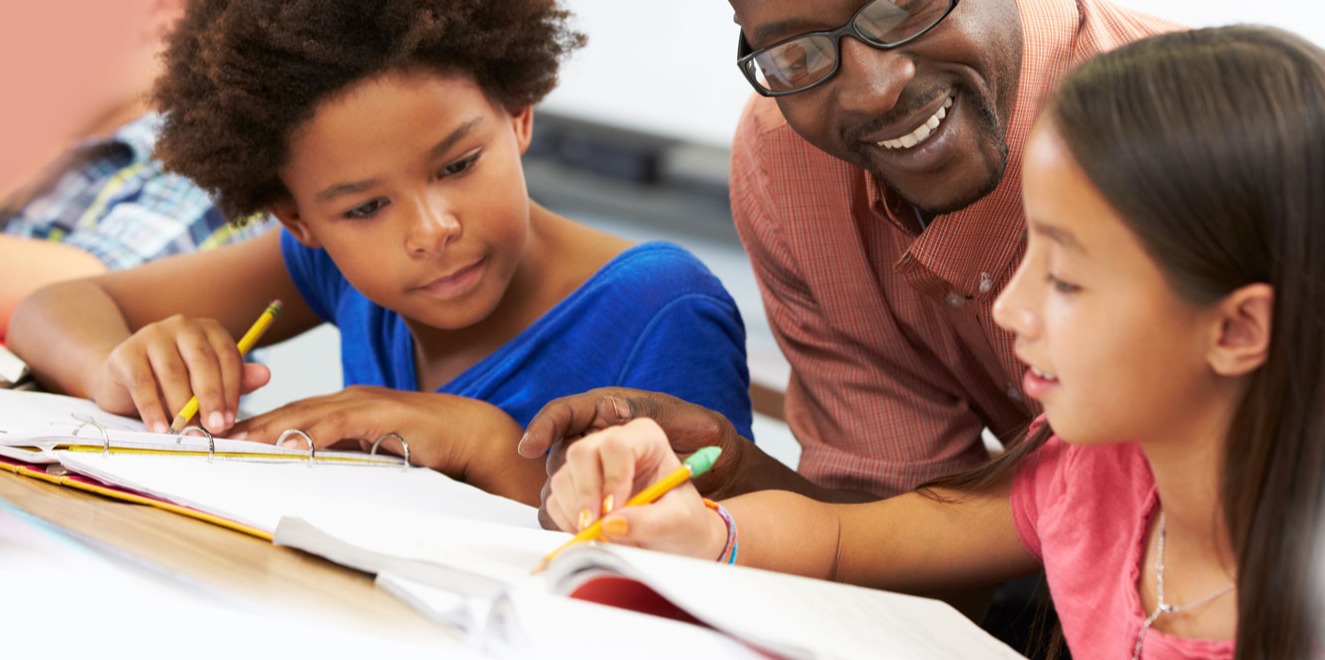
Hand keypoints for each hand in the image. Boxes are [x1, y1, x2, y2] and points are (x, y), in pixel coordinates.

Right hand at [90, 314, 269, 434]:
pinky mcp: (126, 353)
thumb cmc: (175, 382)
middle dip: (211, 399)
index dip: (231, 390)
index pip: (227, 357)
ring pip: (173, 374)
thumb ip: (235, 380)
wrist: (123, 377)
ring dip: (183, 409)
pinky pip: (143, 384)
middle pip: (202, 362)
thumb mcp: (207, 381)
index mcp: (209, 330)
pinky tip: (162, 430)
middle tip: (216, 429)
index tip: (231, 420)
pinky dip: (153, 410)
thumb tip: (265, 376)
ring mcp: (152, 335)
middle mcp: (182, 326)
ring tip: (189, 435)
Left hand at [230, 386, 543, 504]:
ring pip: (307, 412)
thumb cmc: (426, 443)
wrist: (471, 432)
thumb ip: (346, 452)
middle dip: (250, 422)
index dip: (256, 423)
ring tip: (236, 441)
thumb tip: (311, 468)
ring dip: (270, 426)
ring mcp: (366, 402)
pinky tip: (290, 442)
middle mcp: (350, 397)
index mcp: (347, 405)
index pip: (292, 413)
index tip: (223, 438)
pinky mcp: (383, 413)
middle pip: (290, 408)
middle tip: (212, 436)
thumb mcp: (377, 448)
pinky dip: (312, 432)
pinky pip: (341, 423)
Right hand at [544, 418, 726, 560]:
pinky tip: (592, 534)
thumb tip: (610, 524)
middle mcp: (612, 444)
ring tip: (603, 536)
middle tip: (595, 528)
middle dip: (585, 494)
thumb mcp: (679, 522)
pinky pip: (554, 501)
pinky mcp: (573, 488)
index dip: (612, 478)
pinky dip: (567, 522)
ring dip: (576, 512)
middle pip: (581, 453)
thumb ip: (650, 522)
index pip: (617, 445)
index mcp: (645, 439)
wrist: (674, 539)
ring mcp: (589, 465)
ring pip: (562, 478)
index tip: (614, 510)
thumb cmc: (683, 522)